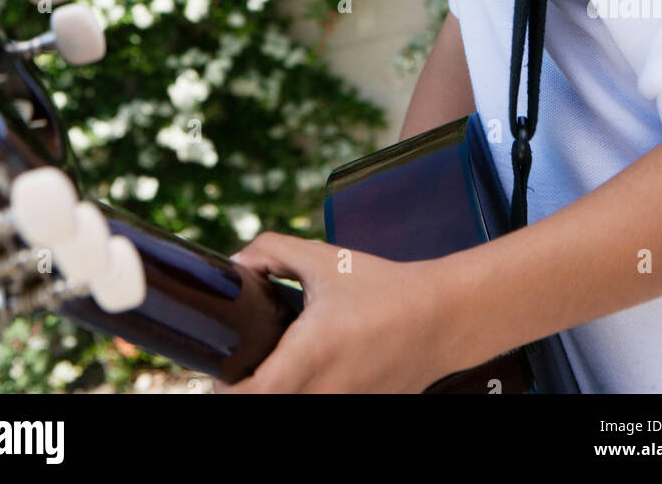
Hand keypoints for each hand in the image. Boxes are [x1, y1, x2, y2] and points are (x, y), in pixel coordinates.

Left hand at [212, 232, 447, 393]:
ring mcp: (344, 406)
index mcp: (312, 353)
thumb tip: (237, 263)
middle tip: (245, 363)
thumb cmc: (383, 288)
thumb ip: (273, 252)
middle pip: (267, 405)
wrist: (440, 317)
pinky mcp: (359, 409)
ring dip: (280, 389)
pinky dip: (308, 392)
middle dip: (250, 389)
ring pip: (294, 406)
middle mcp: (326, 390)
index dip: (226, 385)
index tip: (221, 367)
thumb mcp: (325, 260)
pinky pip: (320, 404)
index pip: (254, 394)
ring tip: (280, 364)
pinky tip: (314, 368)